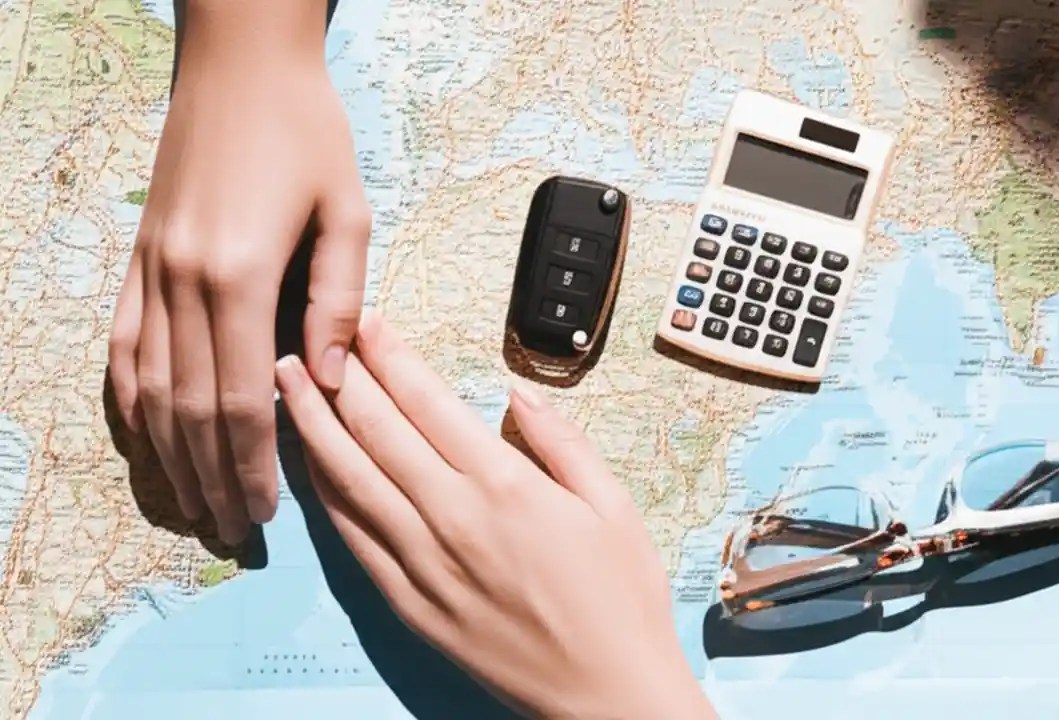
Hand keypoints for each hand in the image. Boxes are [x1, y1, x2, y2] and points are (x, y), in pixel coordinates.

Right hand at [107, 2, 370, 542]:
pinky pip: (122, 347)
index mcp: (241, 277)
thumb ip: (338, 304)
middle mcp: (183, 283)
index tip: (264, 511)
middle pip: (190, 408)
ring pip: (149, 389)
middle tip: (230, 530)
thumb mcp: (347, 214)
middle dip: (210, 478)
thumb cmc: (308, 134)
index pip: (241, 399)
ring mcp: (150, 273)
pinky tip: (147, 438)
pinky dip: (131, 401)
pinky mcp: (137, 261)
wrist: (240, 67)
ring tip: (191, 507)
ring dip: (169, 456)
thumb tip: (331, 385)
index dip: (251, 464)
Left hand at [274, 312, 716, 719]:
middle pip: (376, 431)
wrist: (606, 694)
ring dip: (312, 425)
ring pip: (349, 480)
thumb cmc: (622, 599)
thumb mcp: (613, 505)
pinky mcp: (408, 605)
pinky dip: (324, 493)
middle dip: (338, 376)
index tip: (366, 322)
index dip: (390, 357)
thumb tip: (516, 395)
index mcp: (506, 485)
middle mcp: (453, 518)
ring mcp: (423, 564)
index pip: (427, 403)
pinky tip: (310, 465)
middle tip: (309, 336)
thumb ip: (561, 442)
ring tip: (286, 384)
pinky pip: (353, 538)